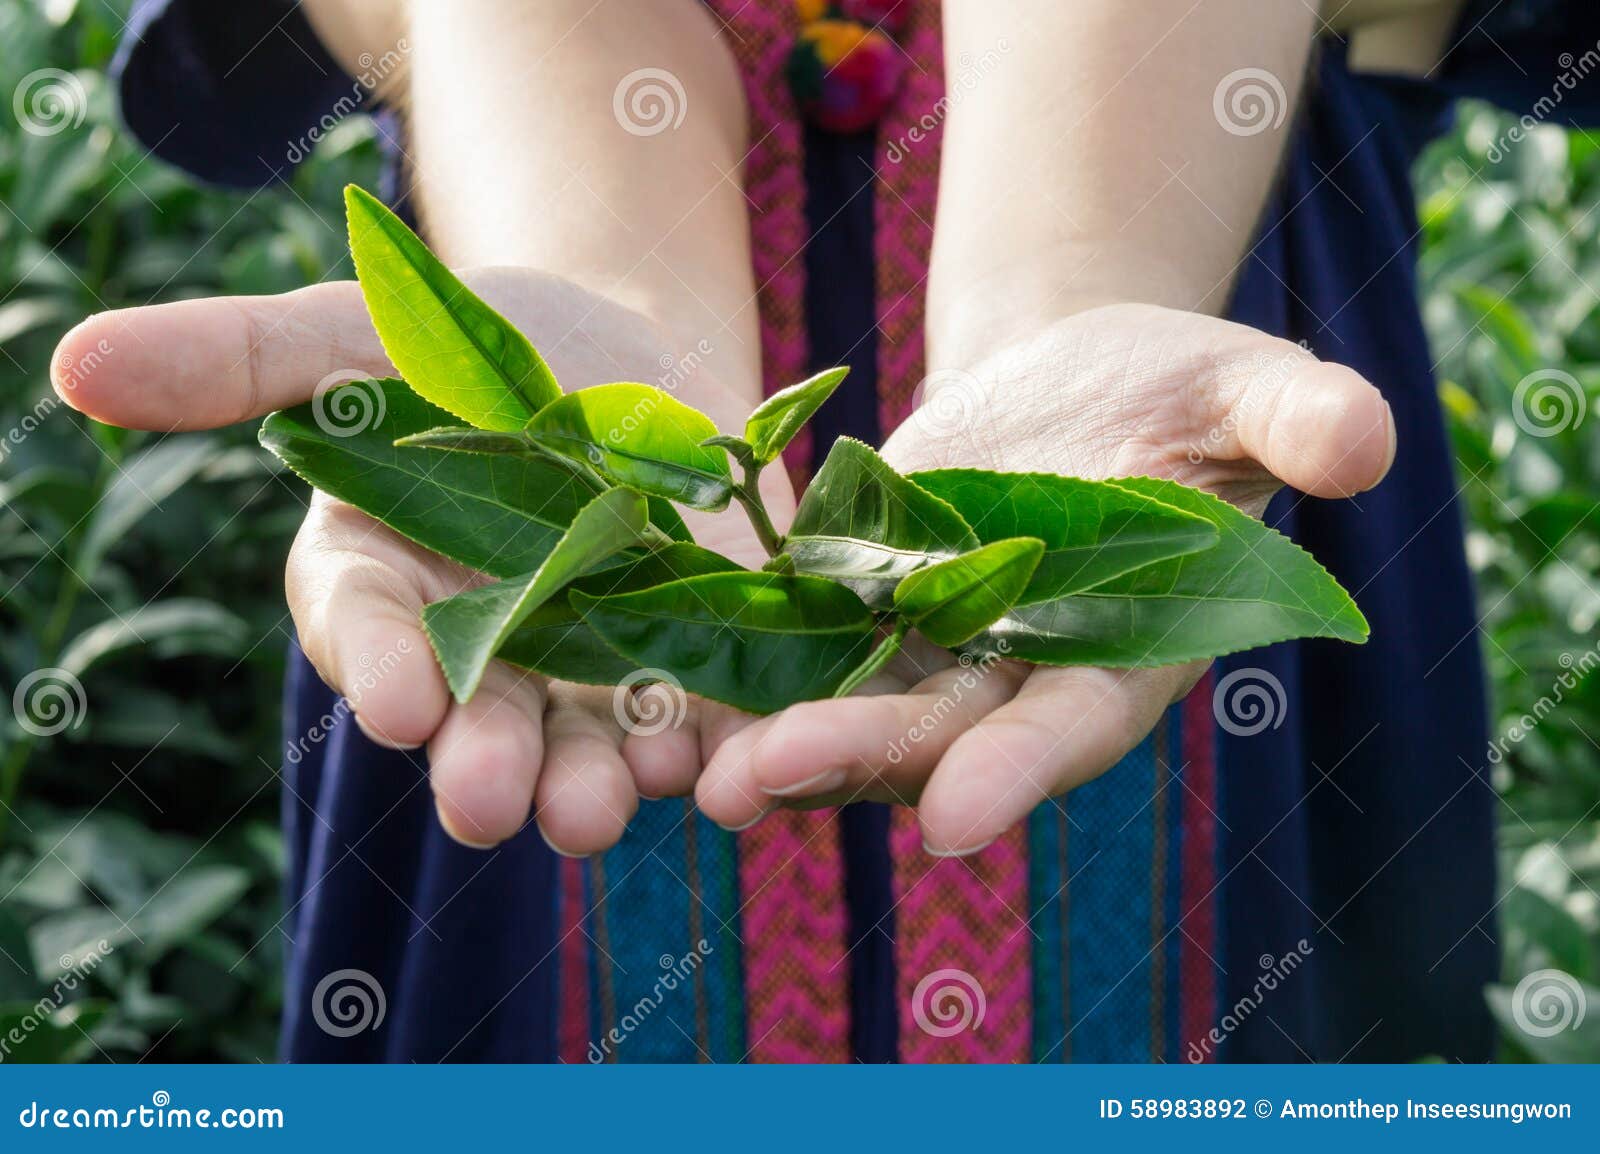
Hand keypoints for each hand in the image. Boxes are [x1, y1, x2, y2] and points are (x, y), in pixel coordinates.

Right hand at [53, 270, 786, 853]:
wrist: (639, 351)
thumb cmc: (486, 342)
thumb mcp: (371, 333)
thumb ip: (246, 357)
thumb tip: (77, 364)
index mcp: (389, 582)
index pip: (368, 633)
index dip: (378, 665)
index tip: (397, 701)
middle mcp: (484, 653)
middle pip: (476, 722)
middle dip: (482, 764)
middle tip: (486, 800)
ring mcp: (591, 673)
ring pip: (587, 749)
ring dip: (592, 784)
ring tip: (597, 804)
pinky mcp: (693, 669)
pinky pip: (704, 727)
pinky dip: (716, 753)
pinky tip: (728, 767)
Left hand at [644, 304, 1392, 853]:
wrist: (1072, 372)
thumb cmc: (1181, 384)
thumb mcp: (1243, 385)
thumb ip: (1296, 418)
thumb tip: (1361, 440)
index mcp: (1120, 650)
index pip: (1072, 723)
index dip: (1019, 767)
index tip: (959, 815)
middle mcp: (1015, 674)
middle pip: (934, 734)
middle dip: (856, 760)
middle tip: (760, 785)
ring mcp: (929, 647)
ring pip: (851, 712)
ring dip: (776, 749)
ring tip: (697, 776)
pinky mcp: (860, 602)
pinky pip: (794, 652)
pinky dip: (737, 682)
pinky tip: (665, 701)